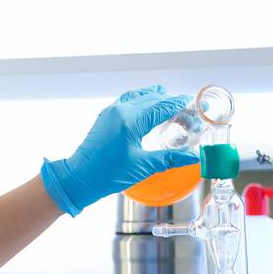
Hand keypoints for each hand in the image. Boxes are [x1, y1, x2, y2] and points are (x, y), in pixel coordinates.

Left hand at [40, 85, 199, 215]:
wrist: (79, 178)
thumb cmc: (107, 173)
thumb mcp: (143, 167)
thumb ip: (170, 159)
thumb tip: (193, 158)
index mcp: (130, 120)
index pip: (161, 106)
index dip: (179, 104)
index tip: (193, 103)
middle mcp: (120, 110)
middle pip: (152, 98)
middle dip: (170, 101)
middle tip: (185, 107)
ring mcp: (111, 111)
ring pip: (139, 96)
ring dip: (155, 98)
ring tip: (169, 101)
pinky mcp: (106, 116)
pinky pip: (128, 100)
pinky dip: (141, 100)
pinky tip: (146, 106)